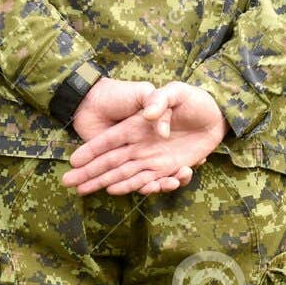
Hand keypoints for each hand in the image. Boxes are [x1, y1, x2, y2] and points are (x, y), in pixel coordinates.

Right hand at [63, 82, 226, 195]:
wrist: (215, 116)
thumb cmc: (193, 100)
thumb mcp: (176, 92)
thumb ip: (160, 100)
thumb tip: (148, 118)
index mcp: (136, 127)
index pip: (108, 142)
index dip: (90, 152)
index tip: (73, 161)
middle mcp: (141, 145)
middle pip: (111, 163)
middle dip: (90, 174)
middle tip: (70, 185)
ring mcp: (154, 158)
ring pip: (128, 175)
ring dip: (110, 184)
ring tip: (93, 192)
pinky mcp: (170, 167)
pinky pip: (154, 180)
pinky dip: (145, 187)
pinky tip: (130, 190)